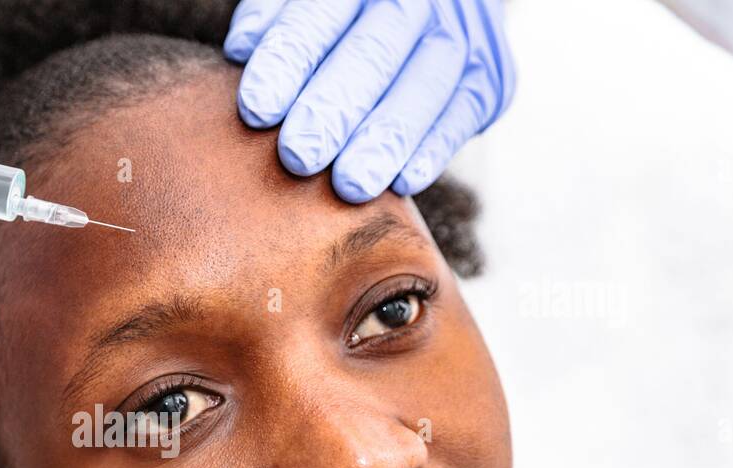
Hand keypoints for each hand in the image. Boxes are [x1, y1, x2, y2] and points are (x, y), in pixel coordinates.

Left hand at [224, 0, 515, 201]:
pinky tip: (402, 181)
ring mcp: (458, 36)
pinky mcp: (488, 80)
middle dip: (334, 107)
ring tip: (349, 184)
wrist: (424, 16)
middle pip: (374, 51)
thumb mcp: (306, 8)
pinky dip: (433, 148)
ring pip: (424, 83)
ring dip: (385, 138)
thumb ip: (275, 19)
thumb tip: (244, 49)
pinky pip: (463, 112)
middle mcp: (418, 0)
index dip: (288, 61)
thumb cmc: (342, 24)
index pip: (319, 14)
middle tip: (299, 155)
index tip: (256, 111)